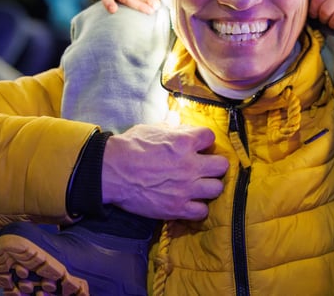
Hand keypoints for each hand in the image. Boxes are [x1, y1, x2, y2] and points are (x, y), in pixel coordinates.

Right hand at [101, 123, 228, 220]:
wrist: (111, 172)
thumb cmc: (129, 147)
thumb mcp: (152, 129)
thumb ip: (171, 128)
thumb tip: (179, 121)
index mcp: (184, 142)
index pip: (210, 137)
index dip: (204, 141)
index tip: (198, 145)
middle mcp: (190, 165)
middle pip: (222, 165)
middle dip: (214, 164)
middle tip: (204, 166)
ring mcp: (185, 188)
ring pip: (216, 188)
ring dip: (208, 186)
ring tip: (198, 185)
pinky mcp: (176, 208)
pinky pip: (201, 211)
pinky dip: (197, 207)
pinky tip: (189, 201)